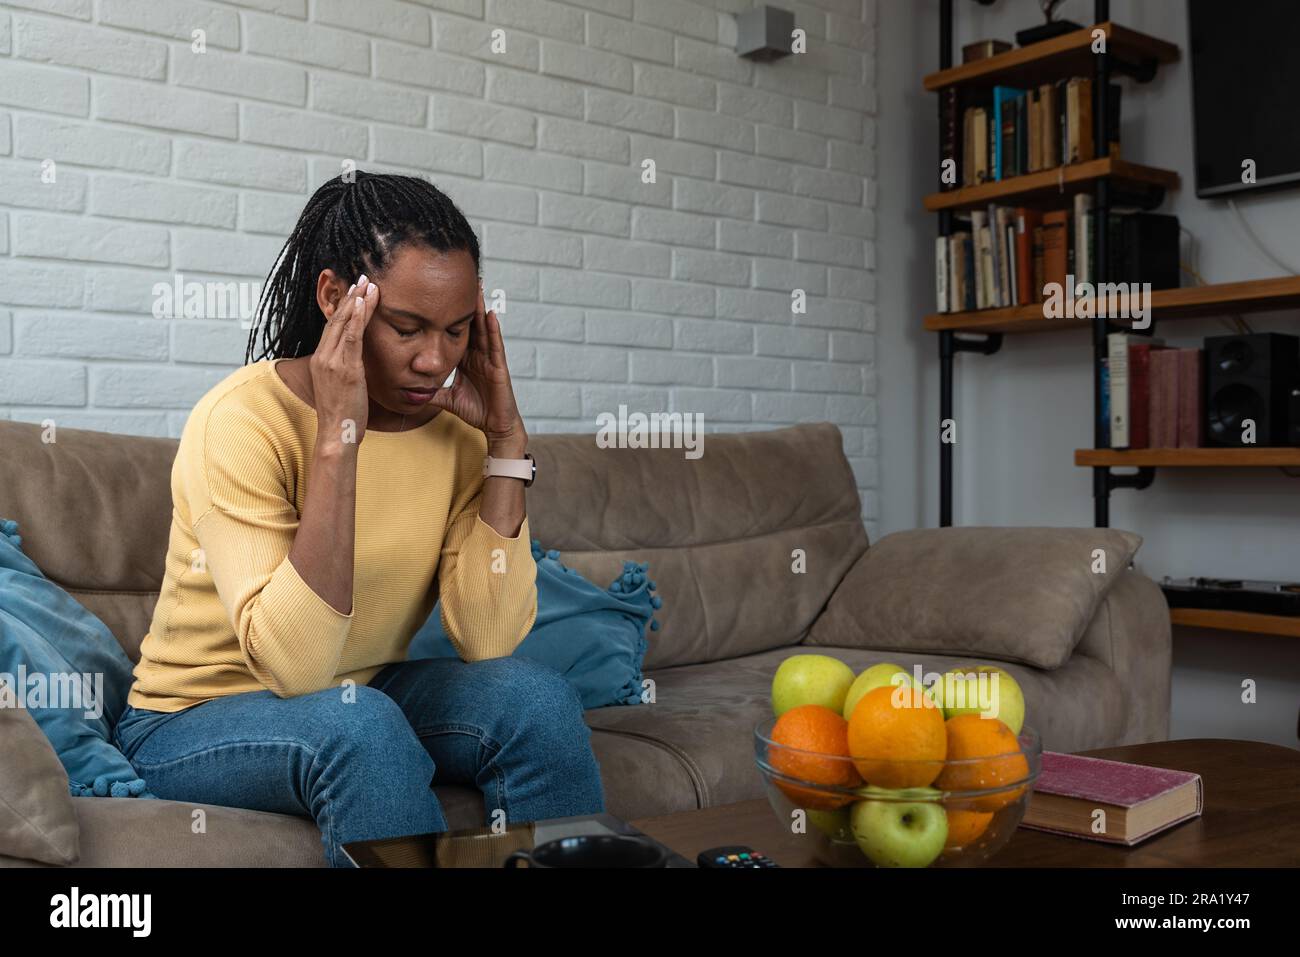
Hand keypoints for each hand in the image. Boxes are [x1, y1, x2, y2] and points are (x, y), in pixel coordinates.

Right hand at [310, 274, 378, 447]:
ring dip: (356, 301)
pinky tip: (363, 302)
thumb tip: (356, 362)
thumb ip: (346, 369)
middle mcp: (323, 358)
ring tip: (368, 283)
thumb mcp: (341, 387)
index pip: (332, 327)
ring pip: (344, 324)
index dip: (343, 307)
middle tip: (362, 278)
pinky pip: (351, 338)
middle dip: (350, 297)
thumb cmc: (343, 415)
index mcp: (321, 360)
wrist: (337, 434)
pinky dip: (356, 318)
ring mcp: (333, 362)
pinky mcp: (346, 369)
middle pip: (336, 320)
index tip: (354, 290)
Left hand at [429, 283, 525, 448]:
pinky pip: (494, 345)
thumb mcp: (447, 399)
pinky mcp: (498, 366)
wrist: (494, 426)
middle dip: (466, 302)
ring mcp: (490, 358)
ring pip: (483, 328)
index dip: (448, 313)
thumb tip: (410, 393)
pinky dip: (492, 329)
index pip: (454, 331)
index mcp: (466, 358)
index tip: (439, 295)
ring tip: (477, 287)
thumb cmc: (477, 411)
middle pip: (470, 323)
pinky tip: (490, 314)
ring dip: (480, 308)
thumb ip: (432, 393)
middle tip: (460, 278)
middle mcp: (478, 354)